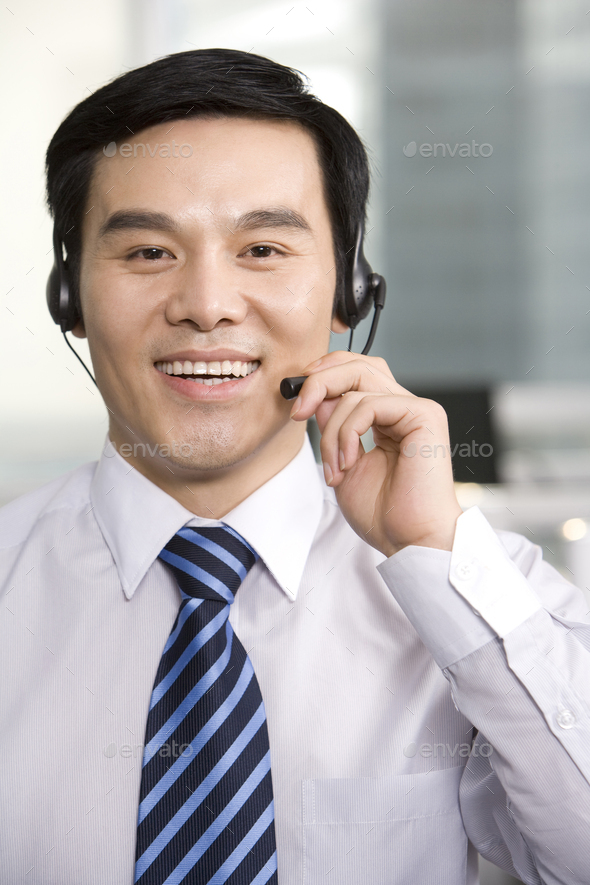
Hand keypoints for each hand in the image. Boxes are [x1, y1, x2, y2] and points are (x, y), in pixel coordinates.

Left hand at [289, 351, 462, 556]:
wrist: (410, 540)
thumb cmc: (384, 513)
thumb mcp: (343, 462)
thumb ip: (333, 426)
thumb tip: (315, 395)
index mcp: (390, 417)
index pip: (357, 373)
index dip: (324, 376)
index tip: (297, 403)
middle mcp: (405, 408)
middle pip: (358, 366)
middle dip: (319, 383)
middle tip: (297, 411)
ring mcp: (417, 409)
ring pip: (356, 388)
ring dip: (331, 430)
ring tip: (335, 468)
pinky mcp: (423, 415)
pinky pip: (368, 405)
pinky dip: (347, 433)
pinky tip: (349, 462)